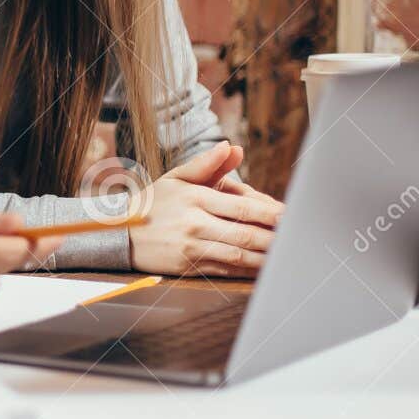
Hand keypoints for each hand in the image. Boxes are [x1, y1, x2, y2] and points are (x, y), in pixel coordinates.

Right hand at [127, 142, 282, 277]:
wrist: (118, 232)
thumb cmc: (153, 203)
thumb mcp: (176, 178)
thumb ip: (207, 164)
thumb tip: (233, 147)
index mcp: (195, 197)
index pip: (243, 206)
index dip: (272, 214)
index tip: (293, 217)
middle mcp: (194, 222)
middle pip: (246, 233)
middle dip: (276, 237)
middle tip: (299, 239)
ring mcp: (191, 246)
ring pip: (239, 254)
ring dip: (267, 257)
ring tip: (287, 256)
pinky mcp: (188, 266)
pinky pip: (225, 269)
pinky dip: (247, 270)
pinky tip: (262, 268)